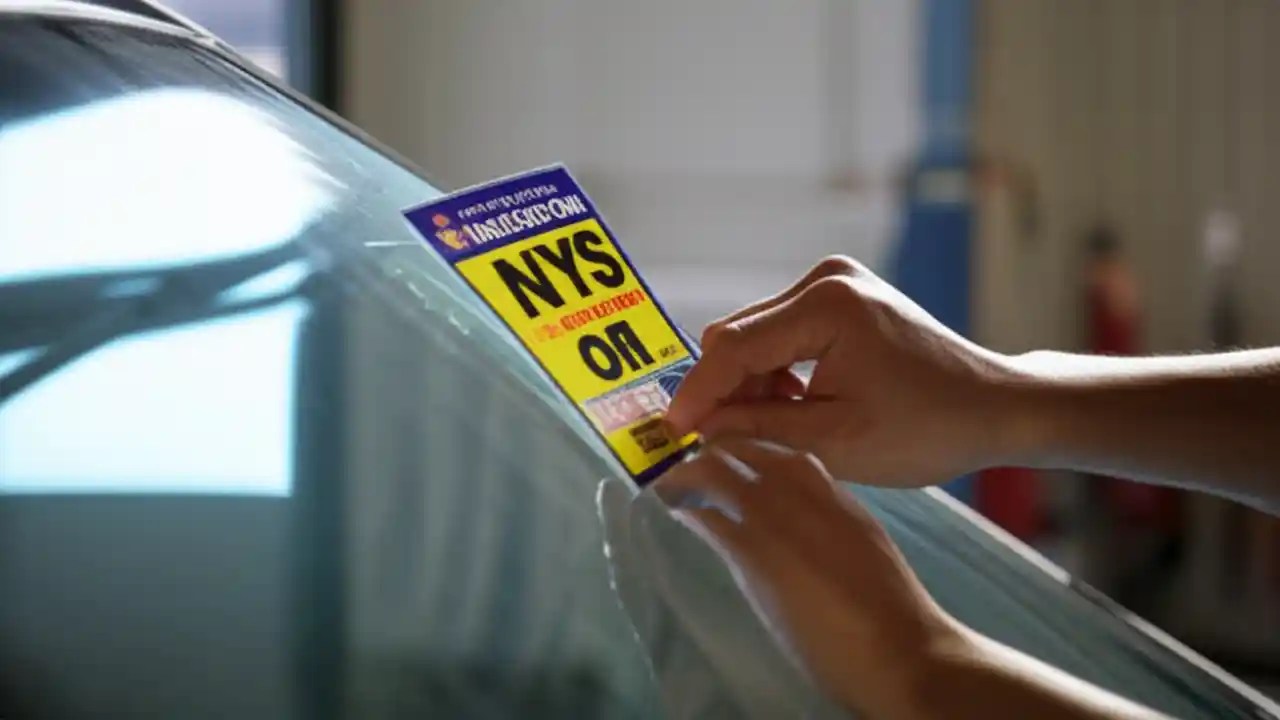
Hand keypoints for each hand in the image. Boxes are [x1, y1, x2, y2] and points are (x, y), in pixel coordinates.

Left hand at [654, 440, 1170, 719]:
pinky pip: (702, 511)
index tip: (726, 457)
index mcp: (832, 486)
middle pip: (740, 445)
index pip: (778, 448)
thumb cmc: (886, 606)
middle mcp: (802, 487)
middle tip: (687, 467)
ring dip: (687, 474)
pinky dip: (682, 504)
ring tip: (670, 485)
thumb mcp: (856, 541)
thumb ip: (825, 522)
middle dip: (709, 450)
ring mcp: (774, 513)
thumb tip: (793, 527)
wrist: (902, 645)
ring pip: (714, 468)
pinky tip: (671, 509)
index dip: (745, 448)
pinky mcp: (750, 550)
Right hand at [665, 256, 1020, 486]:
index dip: (697, 394)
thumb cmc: (928, 428)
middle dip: (722, 391)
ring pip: (756, 337)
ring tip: (763, 433)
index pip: (735, 349)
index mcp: (828, 306)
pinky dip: (774, 374)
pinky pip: (781, 334)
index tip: (668, 433)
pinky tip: (789, 410)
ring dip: (748, 385)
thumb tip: (695, 431)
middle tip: (714, 444)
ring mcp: (835, 284)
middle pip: (738, 336)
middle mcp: (827, 280)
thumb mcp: (834, 442)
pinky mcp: (840, 297)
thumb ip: (756, 430)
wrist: (993, 406)